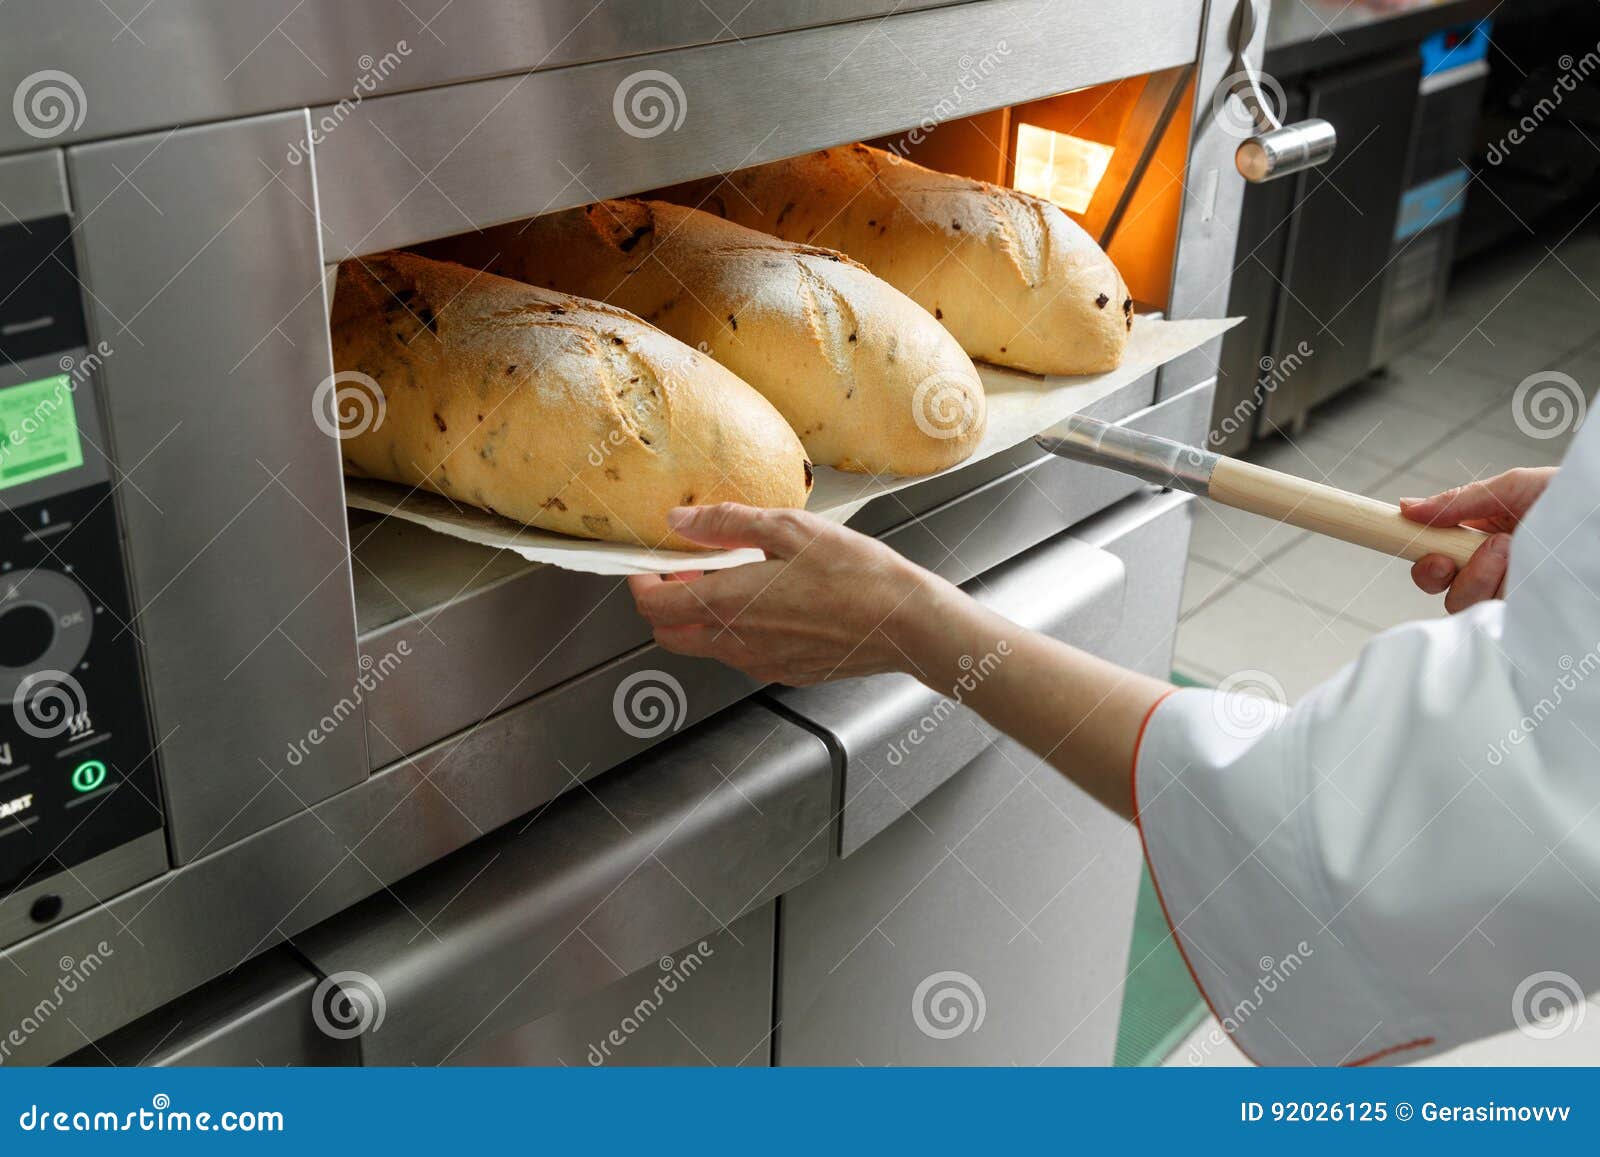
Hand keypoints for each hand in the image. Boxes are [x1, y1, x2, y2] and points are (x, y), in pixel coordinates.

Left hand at [627, 504, 948, 685]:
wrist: (904, 623)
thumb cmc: (856, 574)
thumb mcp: (789, 528)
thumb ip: (725, 523)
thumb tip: (681, 520)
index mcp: (730, 603)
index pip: (654, 604)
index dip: (640, 582)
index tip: (648, 562)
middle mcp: (737, 642)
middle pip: (669, 634)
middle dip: (666, 602)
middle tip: (687, 571)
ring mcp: (760, 663)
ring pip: (704, 646)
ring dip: (702, 616)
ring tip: (735, 579)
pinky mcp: (784, 672)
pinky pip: (742, 655)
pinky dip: (737, 631)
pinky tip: (769, 603)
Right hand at [1398, 467, 1555, 612]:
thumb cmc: (1579, 500)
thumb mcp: (1515, 487)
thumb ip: (1460, 501)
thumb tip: (1408, 508)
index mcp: (1487, 535)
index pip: (1436, 550)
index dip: (1419, 548)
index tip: (1407, 535)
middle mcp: (1494, 568)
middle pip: (1438, 582)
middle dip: (1437, 568)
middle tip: (1452, 556)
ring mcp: (1510, 594)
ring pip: (1460, 602)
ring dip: (1476, 575)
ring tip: (1508, 551)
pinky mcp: (1524, 615)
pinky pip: (1488, 618)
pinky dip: (1493, 595)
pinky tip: (1518, 578)